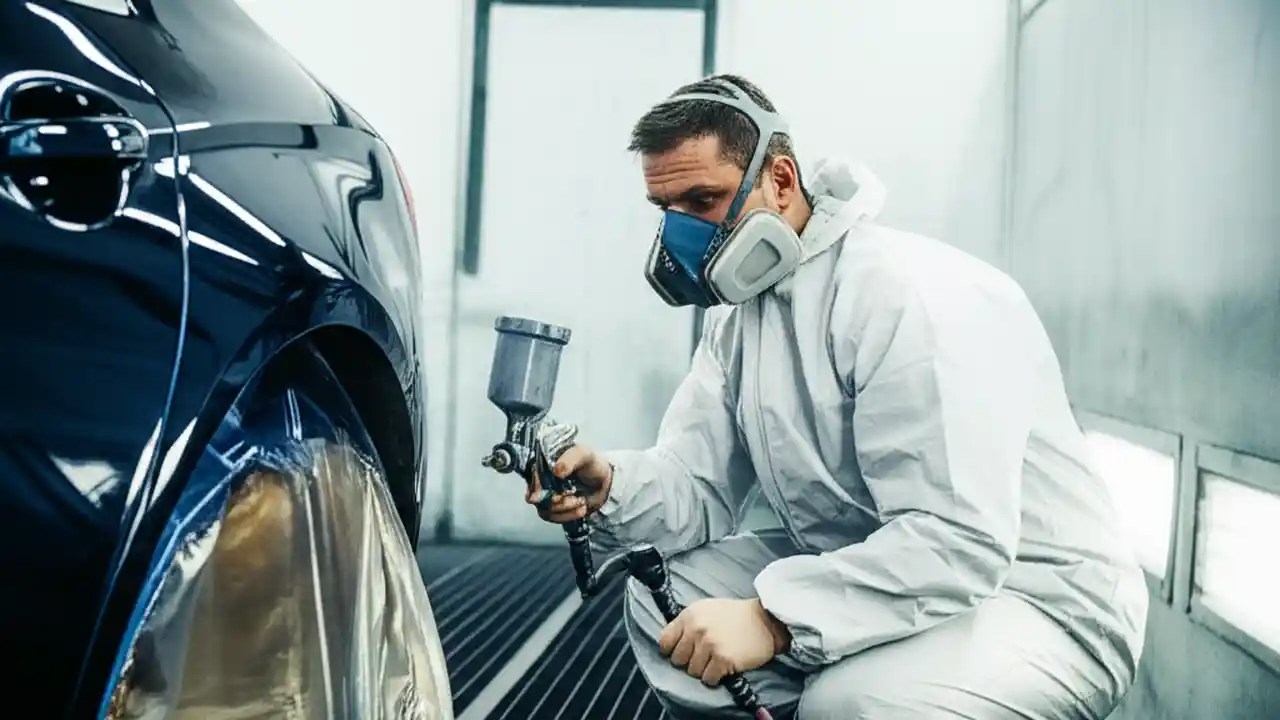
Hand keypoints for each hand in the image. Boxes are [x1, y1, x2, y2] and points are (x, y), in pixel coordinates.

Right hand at [525, 443, 612, 523]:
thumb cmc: (592, 464)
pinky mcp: (555, 509)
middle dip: (554, 500)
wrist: (605, 483)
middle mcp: (542, 480)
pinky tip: (581, 508)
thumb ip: (570, 459)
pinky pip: (553, 517)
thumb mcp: (584, 454)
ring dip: (564, 508)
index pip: (531, 475)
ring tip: (581, 501)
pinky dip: (568, 515)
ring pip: (544, 509)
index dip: (534, 485)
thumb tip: (556, 470)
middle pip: (535, 496)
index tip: (539, 495)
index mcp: (545, 463)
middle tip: (571, 496)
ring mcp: (547, 495)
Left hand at [658, 598, 791, 686]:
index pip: (665, 641)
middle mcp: (696, 629)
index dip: (672, 650)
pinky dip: (715, 678)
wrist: (766, 620)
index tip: (683, 653)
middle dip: (689, 661)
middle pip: (678, 660)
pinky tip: (724, 667)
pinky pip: (708, 679)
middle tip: (704, 657)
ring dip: (704, 670)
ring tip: (716, 660)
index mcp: (689, 615)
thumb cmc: (735, 615)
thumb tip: (672, 643)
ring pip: (692, 671)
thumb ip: (688, 624)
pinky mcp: (723, 659)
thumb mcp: (706, 609)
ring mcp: (709, 644)